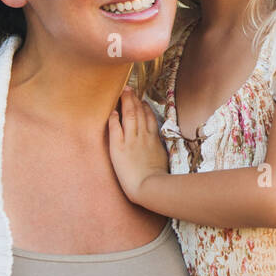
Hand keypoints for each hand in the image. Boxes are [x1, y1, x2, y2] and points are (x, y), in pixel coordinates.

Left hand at [107, 87, 169, 202]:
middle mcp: (143, 136)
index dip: (145, 107)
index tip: (142, 101)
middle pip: (139, 112)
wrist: (149, 186)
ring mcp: (131, 141)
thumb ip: (158, 150)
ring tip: (122, 92)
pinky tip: (112, 112)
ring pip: (130, 116)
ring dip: (126, 103)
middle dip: (134, 99)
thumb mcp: (163, 160)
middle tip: (129, 89)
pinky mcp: (119, 148)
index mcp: (153, 140)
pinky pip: (115, 129)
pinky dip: (114, 119)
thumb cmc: (158, 178)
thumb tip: (158, 147)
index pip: (150, 118)